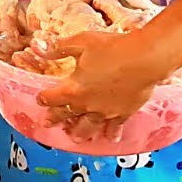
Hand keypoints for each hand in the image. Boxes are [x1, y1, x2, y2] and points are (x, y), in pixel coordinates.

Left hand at [36, 32, 170, 143]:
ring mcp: (106, 111)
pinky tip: (111, 138)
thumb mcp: (80, 42)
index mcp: (73, 88)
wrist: (145, 58)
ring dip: (81, 132)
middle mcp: (87, 104)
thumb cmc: (112, 48)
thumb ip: (57, 48)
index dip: (44, 98)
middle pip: (68, 114)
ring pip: (89, 126)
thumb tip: (36, 46)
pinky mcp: (123, 112)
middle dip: (56, 118)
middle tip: (49, 124)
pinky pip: (114, 126)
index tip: (40, 99)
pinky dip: (111, 133)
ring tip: (76, 138)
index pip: (52, 97)